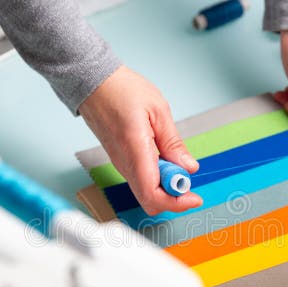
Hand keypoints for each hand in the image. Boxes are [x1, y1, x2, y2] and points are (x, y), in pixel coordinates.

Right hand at [80, 66, 201, 215]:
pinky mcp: (122, 161)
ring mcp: (121, 165)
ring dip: (166, 185)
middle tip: (186, 175)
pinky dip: (158, 177)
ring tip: (176, 161)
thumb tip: (188, 167)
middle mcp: (125, 164)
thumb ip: (173, 143)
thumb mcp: (158, 110)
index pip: (153, 195)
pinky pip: (142, 180)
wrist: (93, 83)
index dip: (176, 203)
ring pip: (147, 192)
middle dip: (173, 196)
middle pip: (150, 201)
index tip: (193, 197)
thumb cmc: (121, 90)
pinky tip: (165, 158)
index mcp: (135, 151)